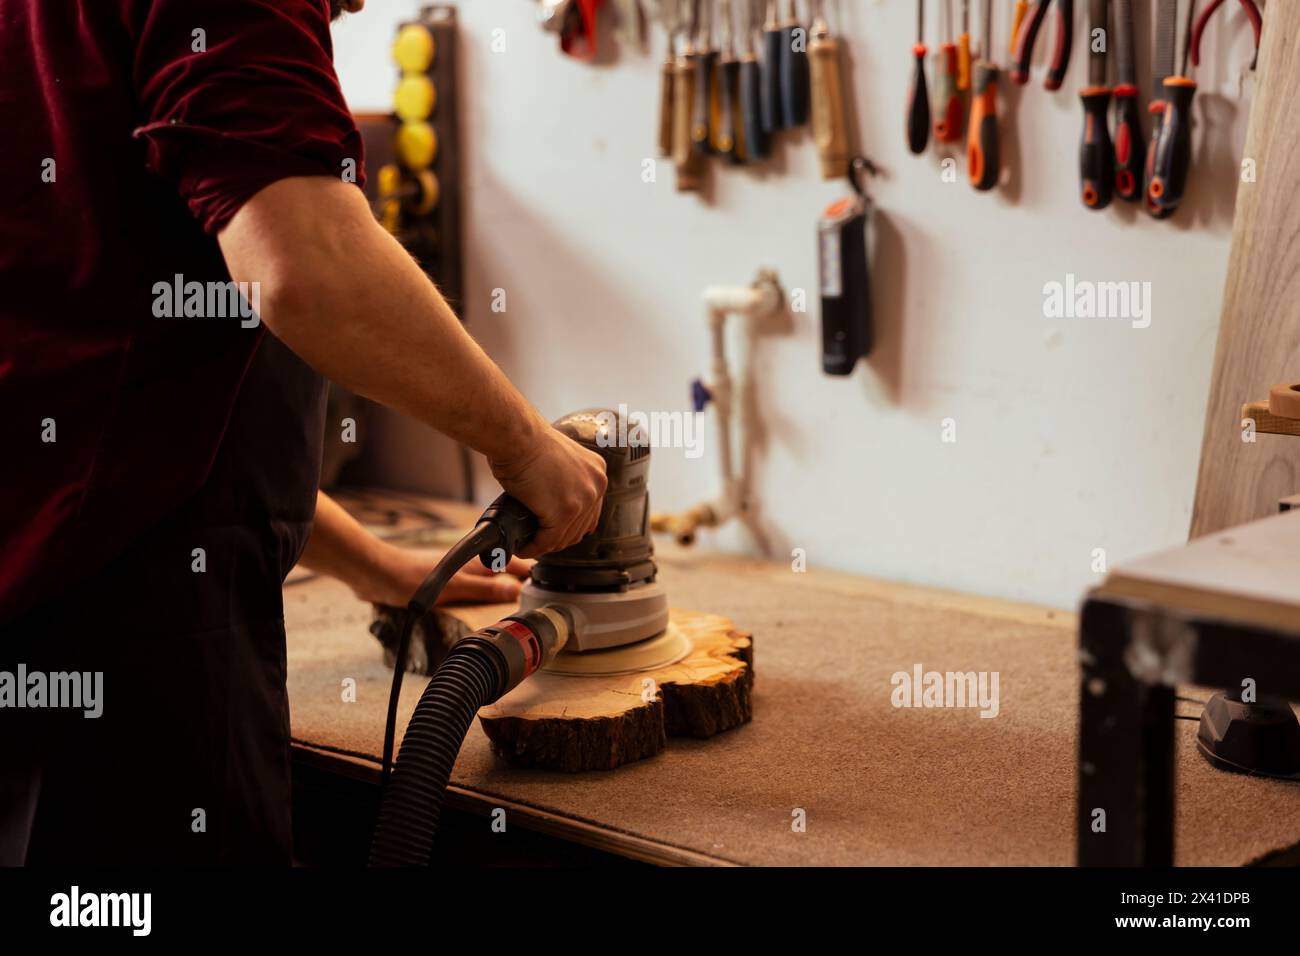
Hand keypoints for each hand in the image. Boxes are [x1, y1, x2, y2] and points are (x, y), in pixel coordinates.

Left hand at [365, 546, 532, 606]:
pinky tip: (482, 603)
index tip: (548, 583)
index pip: (514, 563)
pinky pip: (473, 585)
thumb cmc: (410, 578)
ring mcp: (458, 571)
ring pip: (489, 577)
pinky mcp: (446, 579)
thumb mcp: (454, 587)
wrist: (378, 576)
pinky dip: (484, 592)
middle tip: (538, 595)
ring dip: (502, 586)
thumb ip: (485, 589)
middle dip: (521, 579)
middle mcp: (469, 564)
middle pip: (503, 569)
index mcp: (476, 562)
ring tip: (517, 602)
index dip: (531, 572)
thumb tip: (516, 591)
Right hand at [488, 421, 607, 558]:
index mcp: (596, 472)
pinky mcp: (564, 513)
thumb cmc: (526, 442)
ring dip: (543, 545)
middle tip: (536, 541)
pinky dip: (533, 547)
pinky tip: (522, 546)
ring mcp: (583, 500)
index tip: (552, 532)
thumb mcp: (557, 462)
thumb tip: (551, 505)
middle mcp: (596, 486)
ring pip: (563, 538)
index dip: (569, 527)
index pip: (590, 512)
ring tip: (527, 545)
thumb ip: (564, 482)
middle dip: (556, 538)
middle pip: (579, 528)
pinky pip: (548, 541)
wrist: (517, 437)